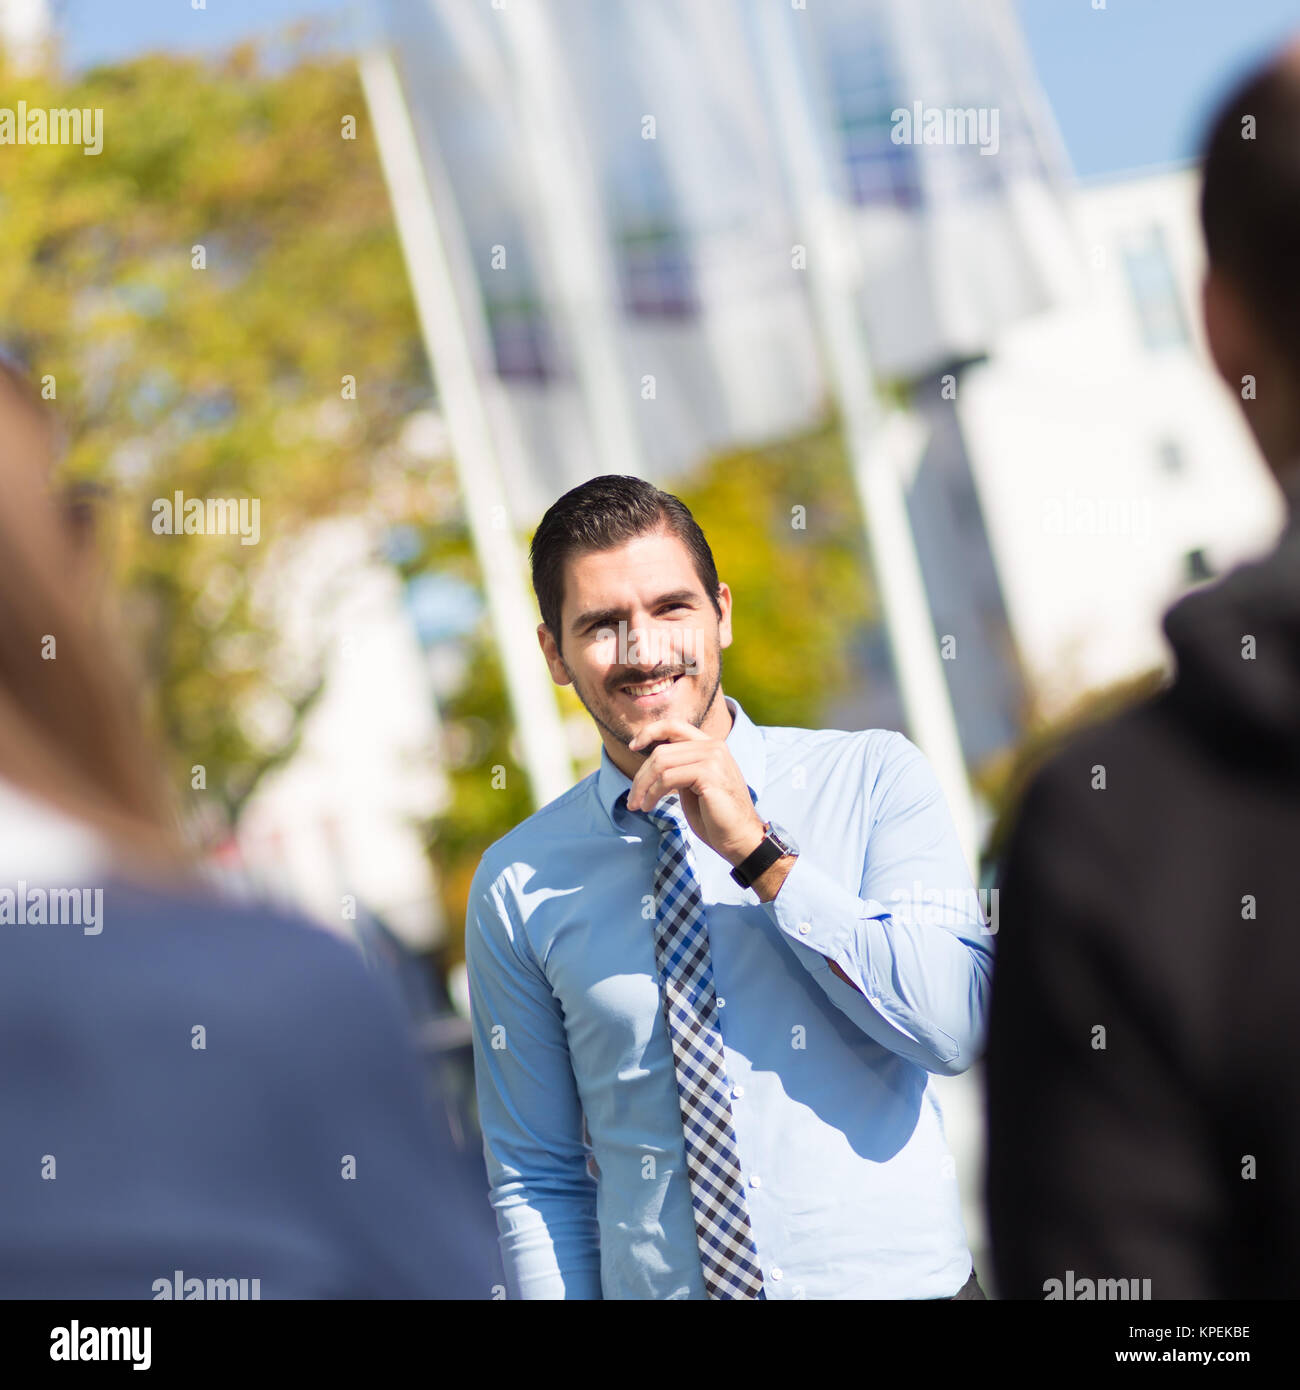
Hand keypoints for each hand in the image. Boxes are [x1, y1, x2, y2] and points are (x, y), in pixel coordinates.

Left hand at [627, 718, 766, 866]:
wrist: (740, 837)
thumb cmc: (715, 816)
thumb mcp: (694, 785)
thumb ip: (679, 767)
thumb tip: (652, 760)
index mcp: (710, 745)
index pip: (674, 726)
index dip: (650, 732)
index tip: (632, 746)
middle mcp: (713, 746)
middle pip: (661, 750)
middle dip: (641, 776)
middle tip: (632, 799)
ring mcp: (713, 758)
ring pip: (661, 763)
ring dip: (642, 786)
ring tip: (638, 805)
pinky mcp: (709, 774)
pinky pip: (667, 778)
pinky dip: (652, 793)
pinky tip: (649, 806)